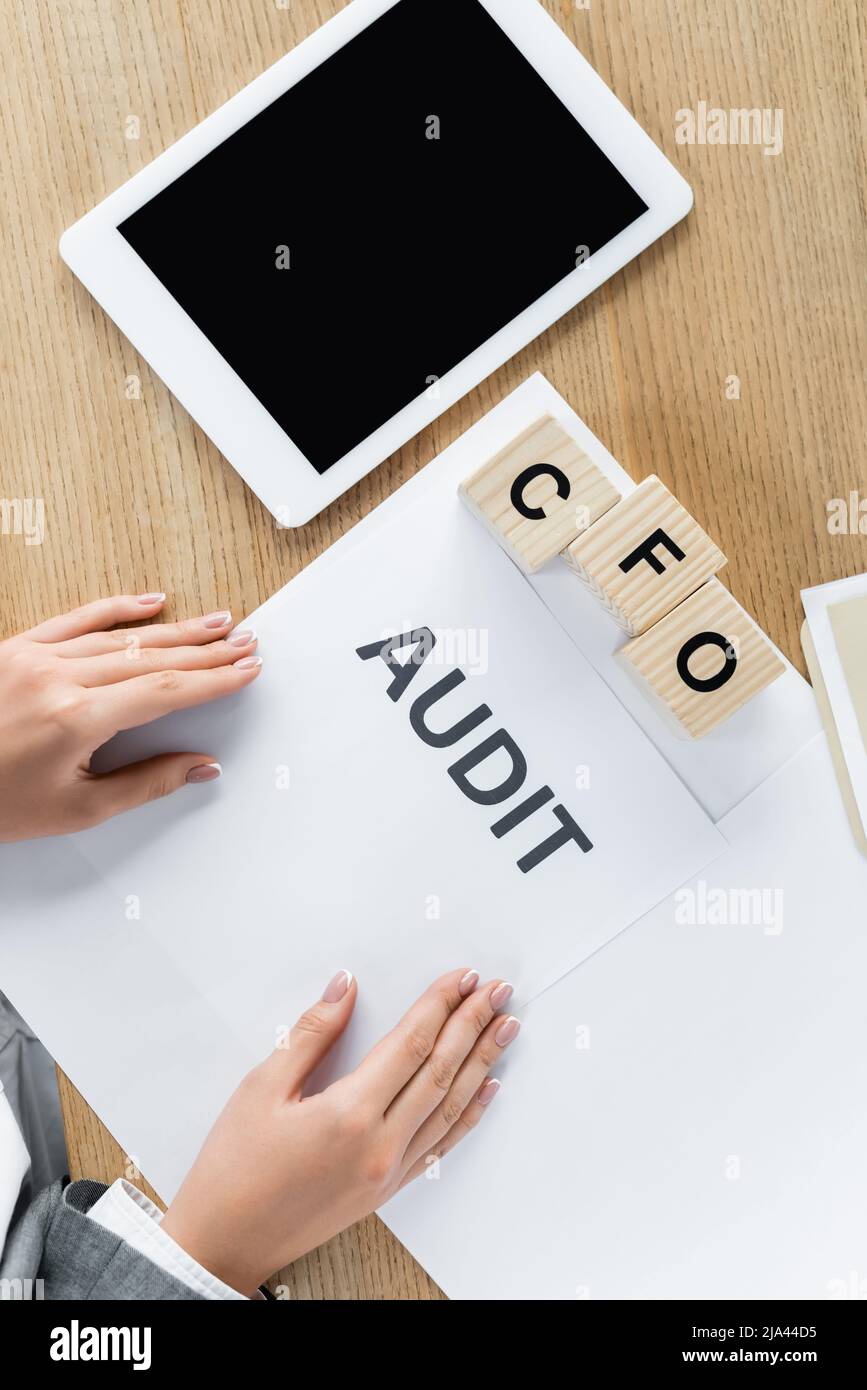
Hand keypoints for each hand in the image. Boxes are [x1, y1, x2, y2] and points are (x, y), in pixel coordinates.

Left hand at [0, 593, 261, 840]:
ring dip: (175, 631)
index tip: (246, 671)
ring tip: (217, 624)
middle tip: (246, 642)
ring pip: (121, 637)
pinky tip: (152, 601)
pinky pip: (75, 619)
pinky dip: (116, 608)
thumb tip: (201, 766)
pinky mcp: (15, 647)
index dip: (213, 680)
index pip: (165, 691)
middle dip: (205, 651)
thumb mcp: (77, 810)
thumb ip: (146, 784)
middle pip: (151, 657)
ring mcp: (33, 657)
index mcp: (75, 719)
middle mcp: (56, 678)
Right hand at [161, 967, 519, 1295]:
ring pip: (448, 1106)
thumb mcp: (261, 1089)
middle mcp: (378, 1146)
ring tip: (505, 1028)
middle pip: (440, 1070)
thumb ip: (311, 1033)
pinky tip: (486, 1090)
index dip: (440, 1005)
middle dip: (473, 1024)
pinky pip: (439, 1144)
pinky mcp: (385, 1190)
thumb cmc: (233, 1170)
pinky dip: (468, 1114)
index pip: (410, 1044)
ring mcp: (387, 1172)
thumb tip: (344, 988)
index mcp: (347, 1115)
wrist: (225, 1243)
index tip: (461, 977)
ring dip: (480, 1062)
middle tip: (498, 990)